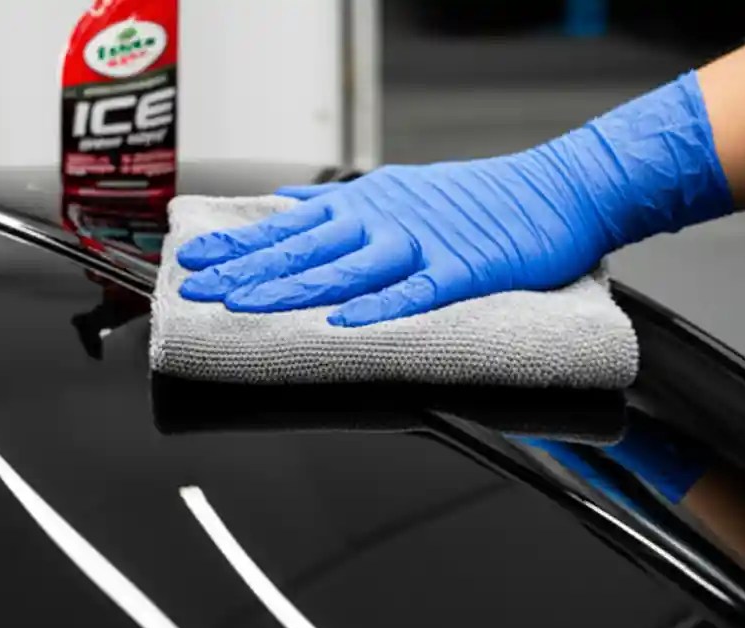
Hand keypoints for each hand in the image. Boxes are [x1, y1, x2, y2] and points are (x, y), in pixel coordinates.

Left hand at [179, 156, 614, 326]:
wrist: (553, 191)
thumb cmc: (475, 197)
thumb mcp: (397, 188)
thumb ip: (342, 206)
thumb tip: (288, 206)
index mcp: (365, 204)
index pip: (287, 226)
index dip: (238, 245)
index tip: (191, 261)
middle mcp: (382, 219)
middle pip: (303, 247)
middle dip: (245, 269)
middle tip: (198, 288)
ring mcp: (421, 244)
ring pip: (346, 269)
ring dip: (292, 288)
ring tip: (247, 305)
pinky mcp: (462, 270)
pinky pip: (416, 292)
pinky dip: (381, 307)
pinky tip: (346, 322)